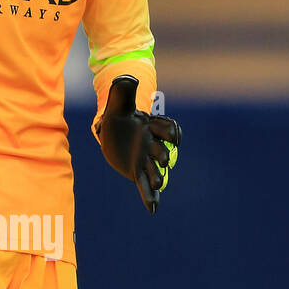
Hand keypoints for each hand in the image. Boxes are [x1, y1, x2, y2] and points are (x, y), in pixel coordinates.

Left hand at [96, 75, 180, 213]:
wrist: (112, 130)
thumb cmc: (118, 114)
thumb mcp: (117, 102)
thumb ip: (123, 91)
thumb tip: (127, 78)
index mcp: (151, 126)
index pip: (166, 128)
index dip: (172, 133)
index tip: (176, 137)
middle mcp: (152, 143)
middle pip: (162, 150)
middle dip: (164, 155)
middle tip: (164, 163)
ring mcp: (146, 158)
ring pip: (154, 168)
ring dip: (158, 176)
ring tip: (157, 184)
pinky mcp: (137, 171)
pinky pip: (144, 185)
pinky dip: (149, 197)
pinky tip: (152, 209)